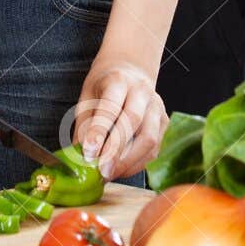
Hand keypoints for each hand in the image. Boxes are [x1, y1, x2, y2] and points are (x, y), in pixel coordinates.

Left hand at [75, 52, 167, 179]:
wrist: (129, 72)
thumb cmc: (104, 87)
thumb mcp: (87, 98)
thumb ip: (84, 126)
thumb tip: (80, 158)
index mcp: (118, 80)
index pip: (110, 107)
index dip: (99, 132)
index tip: (88, 153)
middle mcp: (141, 91)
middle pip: (133, 122)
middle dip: (115, 151)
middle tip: (100, 171)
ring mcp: (156, 106)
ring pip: (149, 138)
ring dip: (129, 161)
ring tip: (110, 174)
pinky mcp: (164, 122)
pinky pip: (155, 148)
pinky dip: (138, 163)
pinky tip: (122, 170)